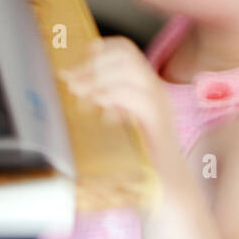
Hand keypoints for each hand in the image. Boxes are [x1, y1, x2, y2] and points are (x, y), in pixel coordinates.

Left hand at [59, 37, 182, 174]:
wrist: (167, 189)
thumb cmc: (138, 161)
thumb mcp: (115, 125)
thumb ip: (101, 106)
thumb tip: (70, 89)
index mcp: (144, 88)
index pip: (126, 51)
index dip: (100, 50)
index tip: (75, 64)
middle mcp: (155, 91)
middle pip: (127, 56)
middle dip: (93, 64)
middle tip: (70, 81)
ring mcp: (160, 105)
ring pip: (134, 70)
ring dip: (100, 76)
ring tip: (78, 91)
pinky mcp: (160, 123)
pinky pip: (141, 98)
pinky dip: (115, 94)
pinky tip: (98, 104)